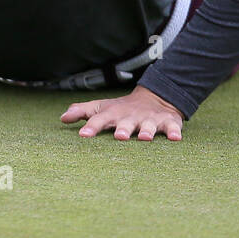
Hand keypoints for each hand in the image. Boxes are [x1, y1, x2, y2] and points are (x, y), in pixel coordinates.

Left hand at [60, 86, 183, 140]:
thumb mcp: (102, 108)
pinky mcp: (167, 123)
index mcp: (114, 115)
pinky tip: (176, 138)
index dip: (92, 126)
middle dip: (123, 129)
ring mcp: (149, 120)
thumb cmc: (122, 109)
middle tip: (119, 136)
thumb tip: (62, 118)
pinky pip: (172, 127)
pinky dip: (174, 132)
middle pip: (126, 123)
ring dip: (147, 131)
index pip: (100, 119)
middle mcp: (131, 117)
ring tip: (145, 138)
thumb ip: (83, 112)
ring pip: (148, 126)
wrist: (155, 98)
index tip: (83, 134)